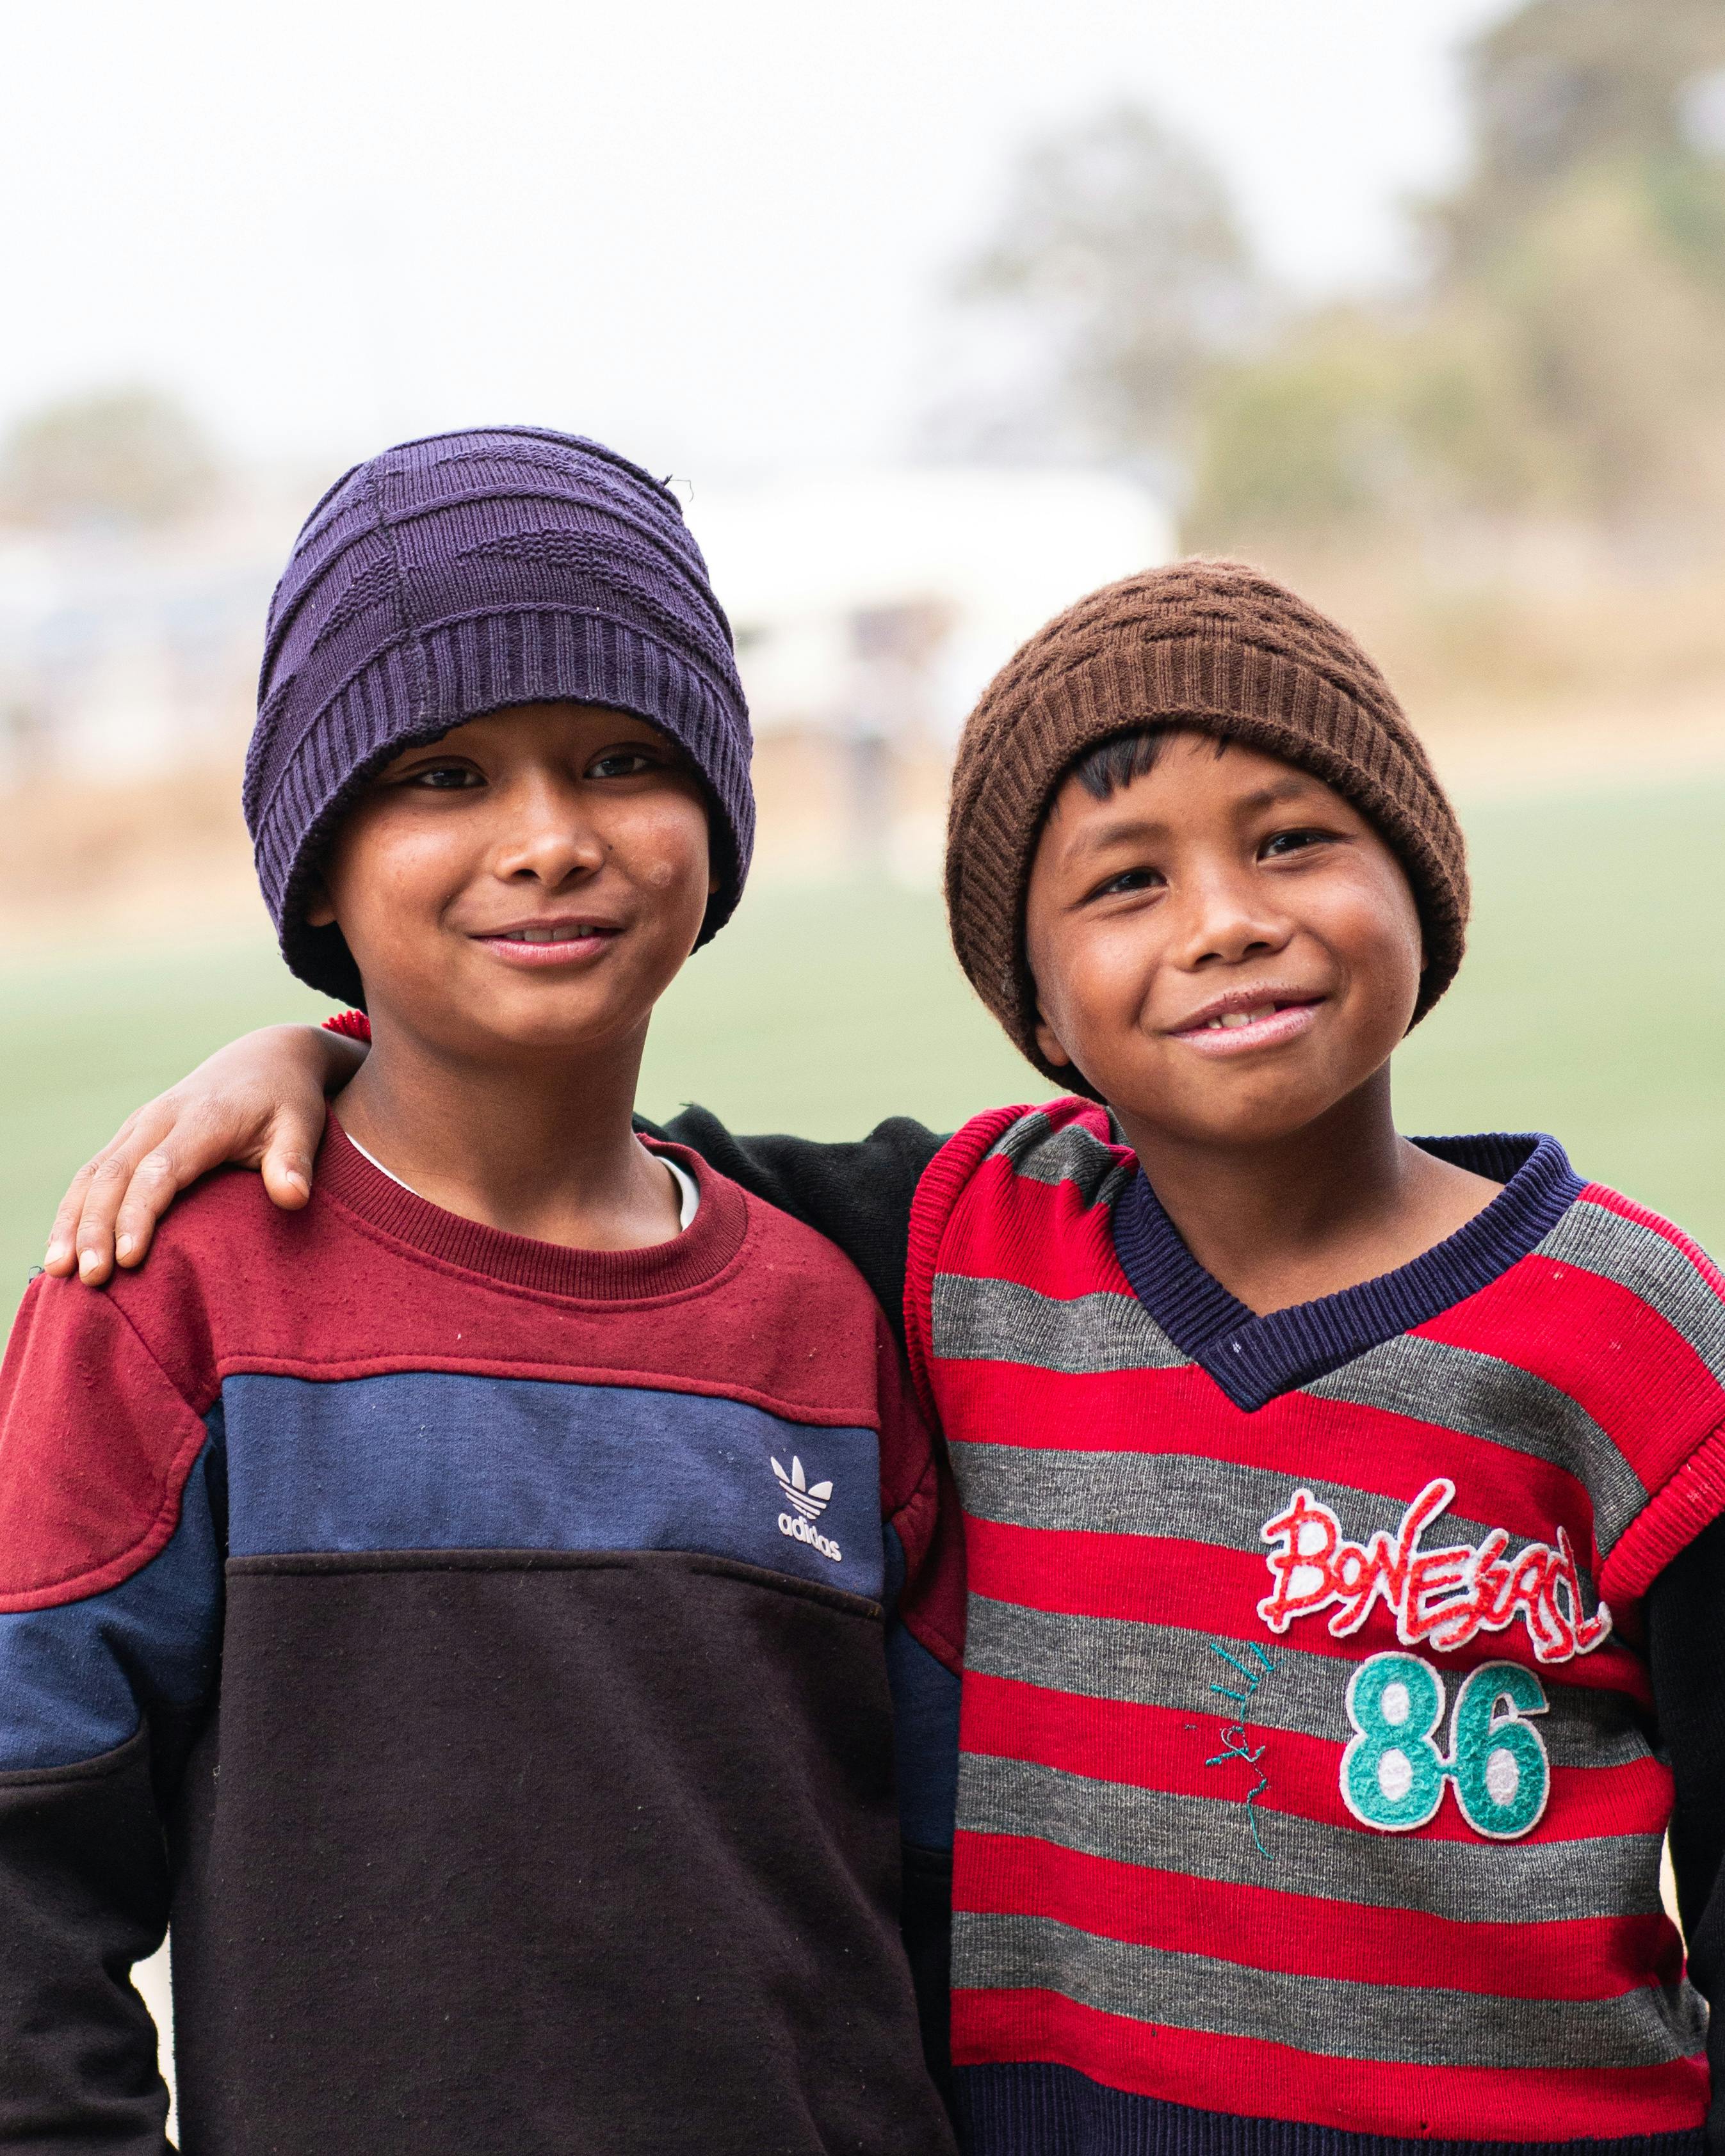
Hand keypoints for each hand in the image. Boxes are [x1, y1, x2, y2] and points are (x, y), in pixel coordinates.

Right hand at [43, 1025, 365, 1285]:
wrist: (265, 1059)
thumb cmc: (286, 1101)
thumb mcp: (302, 1125)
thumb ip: (293, 1161)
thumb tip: (294, 1198)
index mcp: (203, 1119)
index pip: (160, 1170)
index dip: (141, 1214)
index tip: (130, 1259)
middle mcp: (161, 1119)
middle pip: (116, 1175)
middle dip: (97, 1228)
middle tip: (91, 1278)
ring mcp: (140, 1125)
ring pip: (93, 1174)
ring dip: (72, 1222)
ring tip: (58, 1271)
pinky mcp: (130, 1135)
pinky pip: (92, 1173)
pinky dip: (74, 1209)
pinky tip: (64, 1247)